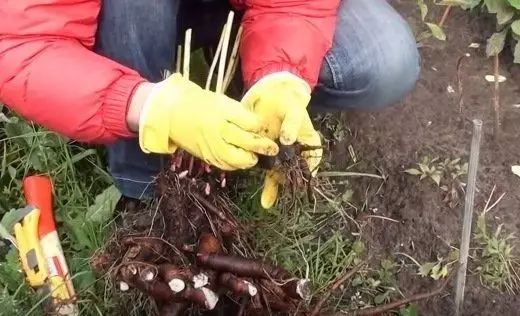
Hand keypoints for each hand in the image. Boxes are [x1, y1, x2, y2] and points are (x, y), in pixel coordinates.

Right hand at [130, 73, 278, 170]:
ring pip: (236, 158)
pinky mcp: (205, 154)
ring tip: (254, 157)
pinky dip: (235, 165)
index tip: (264, 128)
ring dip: (249, 159)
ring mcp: (211, 144)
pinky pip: (224, 164)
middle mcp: (218, 128)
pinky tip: (241, 161)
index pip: (250, 123)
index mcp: (223, 110)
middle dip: (263, 146)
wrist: (170, 111)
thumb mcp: (220, 101)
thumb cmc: (199, 102)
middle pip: (246, 142)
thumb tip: (257, 126)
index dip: (260, 127)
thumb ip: (238, 114)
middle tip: (272, 148)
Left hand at [241, 73, 322, 208]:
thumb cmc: (286, 103)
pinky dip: (260, 176)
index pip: (312, 159)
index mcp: (306, 142)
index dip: (310, 171)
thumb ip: (292, 124)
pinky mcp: (263, 152)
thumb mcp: (293, 110)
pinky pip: (263, 166)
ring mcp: (278, 153)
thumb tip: (288, 140)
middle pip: (292, 172)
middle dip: (286, 187)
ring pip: (277, 173)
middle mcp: (293, 151)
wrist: (268, 95)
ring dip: (272, 188)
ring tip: (267, 202)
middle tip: (282, 199)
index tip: (307, 180)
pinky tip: (260, 191)